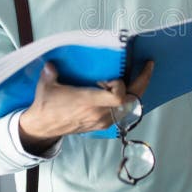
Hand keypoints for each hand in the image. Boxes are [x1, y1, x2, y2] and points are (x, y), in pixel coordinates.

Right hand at [19, 61, 153, 153]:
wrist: (43, 128)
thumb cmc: (46, 106)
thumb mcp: (46, 86)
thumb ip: (50, 73)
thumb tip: (51, 64)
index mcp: (88, 102)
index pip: (118, 96)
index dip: (122, 85)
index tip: (115, 76)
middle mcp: (99, 113)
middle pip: (131, 101)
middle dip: (142, 82)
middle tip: (148, 66)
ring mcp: (103, 121)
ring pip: (129, 107)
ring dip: (136, 91)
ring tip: (138, 75)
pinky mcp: (102, 125)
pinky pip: (123, 112)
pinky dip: (127, 99)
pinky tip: (124, 88)